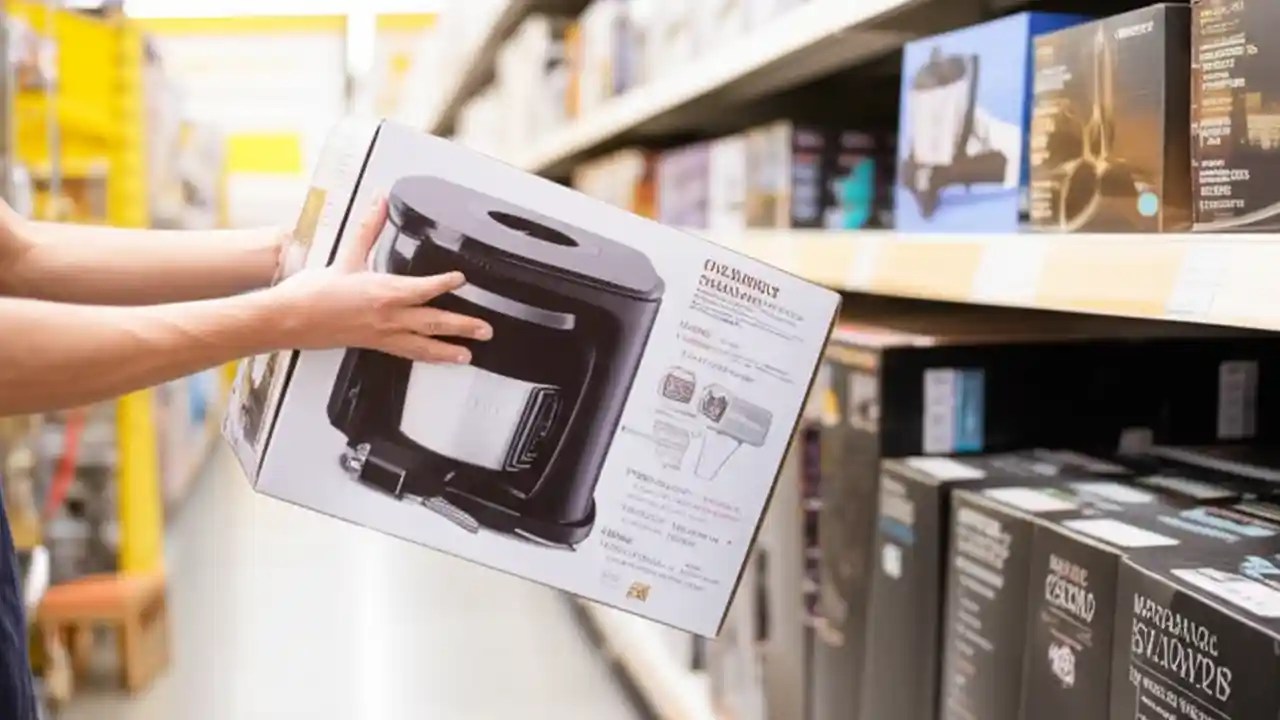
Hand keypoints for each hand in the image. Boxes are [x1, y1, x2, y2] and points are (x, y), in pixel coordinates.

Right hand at [269, 196, 491, 362]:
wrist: (288, 319)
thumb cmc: (313, 291)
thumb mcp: (346, 255)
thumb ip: (368, 228)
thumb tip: (379, 201)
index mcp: (381, 292)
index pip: (421, 287)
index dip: (444, 283)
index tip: (461, 279)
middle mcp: (386, 316)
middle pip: (432, 322)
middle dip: (462, 326)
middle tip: (485, 330)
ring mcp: (381, 334)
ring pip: (422, 344)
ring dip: (447, 350)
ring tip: (468, 355)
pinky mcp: (374, 344)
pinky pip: (406, 353)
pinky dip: (426, 356)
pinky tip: (436, 358)